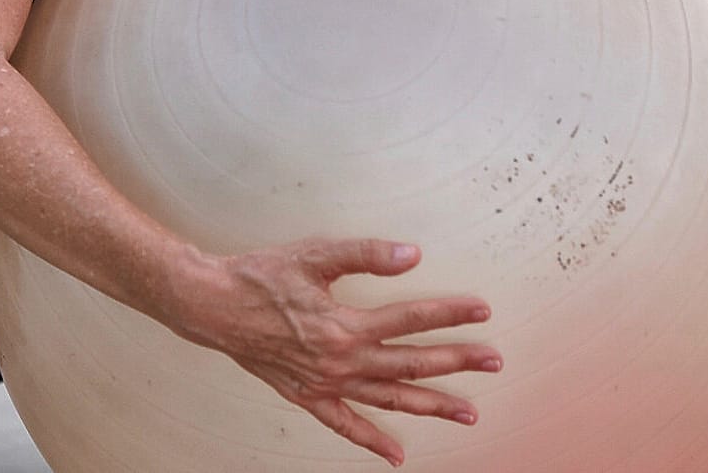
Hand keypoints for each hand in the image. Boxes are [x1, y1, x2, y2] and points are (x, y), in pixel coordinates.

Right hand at [176, 238, 500, 467]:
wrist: (213, 305)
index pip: (411, 319)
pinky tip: (395, 453)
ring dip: (430, 405)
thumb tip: (412, 254)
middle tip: (494, 362)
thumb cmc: (261, 277)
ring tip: (467, 411)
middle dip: (456, 362)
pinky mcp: (307, 395)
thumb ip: (366, 254)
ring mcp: (325, 383)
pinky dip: (370, 440)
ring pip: (388, 398)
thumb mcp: (314, 256)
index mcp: (345, 324)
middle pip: (410, 363)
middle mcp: (341, 360)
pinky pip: (344, 423)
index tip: (483, 312)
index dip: (450, 314)